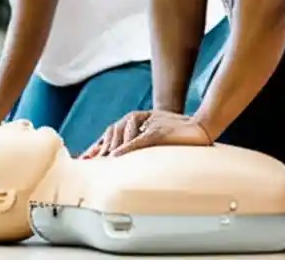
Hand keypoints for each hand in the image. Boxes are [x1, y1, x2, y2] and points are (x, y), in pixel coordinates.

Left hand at [82, 110, 210, 158]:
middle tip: (87, 164)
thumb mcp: (152, 138)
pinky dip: (126, 149)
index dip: (97, 146)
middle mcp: (138, 119)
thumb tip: (118, 156)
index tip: (84, 159)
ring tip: (99, 163)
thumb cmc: (177, 134)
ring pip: (122, 135)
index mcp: (135, 120)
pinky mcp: (156, 133)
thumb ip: (136, 143)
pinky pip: (138, 141)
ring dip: (109, 149)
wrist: (200, 128)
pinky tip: (116, 157)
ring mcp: (147, 125)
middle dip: (99, 149)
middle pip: (112, 133)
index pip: (111, 133)